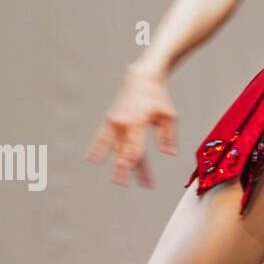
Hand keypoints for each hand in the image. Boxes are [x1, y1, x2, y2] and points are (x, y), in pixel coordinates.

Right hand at [85, 62, 178, 187]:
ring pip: (114, 149)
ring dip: (118, 164)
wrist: (142, 78)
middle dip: (131, 171)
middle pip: (125, 153)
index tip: (147, 183)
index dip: (142, 169)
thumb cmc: (158, 98)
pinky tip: (92, 159)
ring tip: (120, 180)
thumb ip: (168, 136)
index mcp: (139, 123)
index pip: (137, 151)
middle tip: (136, 185)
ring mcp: (114, 122)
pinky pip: (100, 137)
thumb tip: (170, 154)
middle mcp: (124, 124)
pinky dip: (97, 148)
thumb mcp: (169, 116)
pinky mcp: (109, 119)